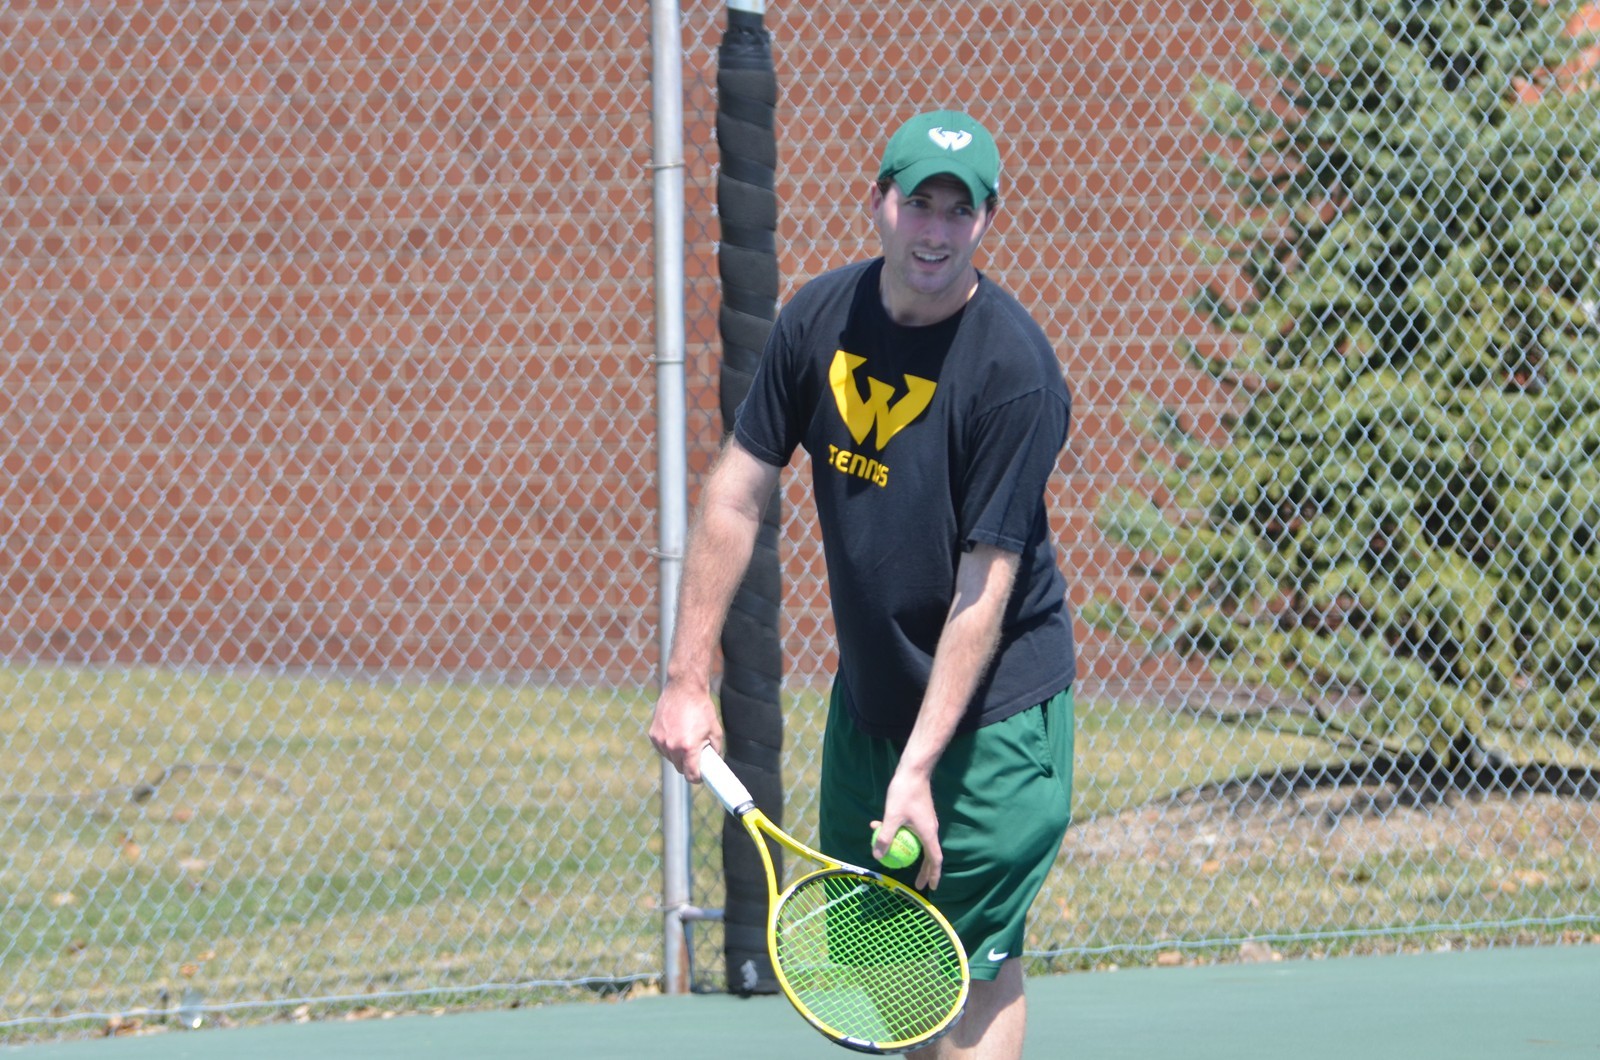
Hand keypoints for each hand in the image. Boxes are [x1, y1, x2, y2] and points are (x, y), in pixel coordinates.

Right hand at [649, 681, 720, 782]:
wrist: (684, 689)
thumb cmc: (702, 708)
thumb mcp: (715, 731)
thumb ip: (715, 750)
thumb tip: (715, 763)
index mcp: (688, 747)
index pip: (690, 775)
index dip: (697, 778)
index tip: (701, 776)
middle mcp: (672, 746)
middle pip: (680, 769)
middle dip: (688, 765)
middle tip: (695, 756)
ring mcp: (660, 740)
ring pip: (670, 759)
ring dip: (677, 755)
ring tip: (685, 740)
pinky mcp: (653, 734)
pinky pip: (662, 748)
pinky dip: (668, 746)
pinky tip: (676, 734)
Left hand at [872, 767, 942, 890]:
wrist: (913, 771)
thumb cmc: (905, 793)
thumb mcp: (892, 817)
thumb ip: (885, 837)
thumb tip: (878, 857)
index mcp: (928, 833)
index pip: (935, 860)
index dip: (934, 875)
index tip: (931, 888)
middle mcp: (930, 829)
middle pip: (928, 855)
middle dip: (923, 870)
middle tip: (918, 883)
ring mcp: (925, 822)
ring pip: (917, 842)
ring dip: (906, 850)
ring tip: (892, 856)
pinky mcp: (918, 814)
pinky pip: (910, 829)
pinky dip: (898, 832)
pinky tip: (877, 825)